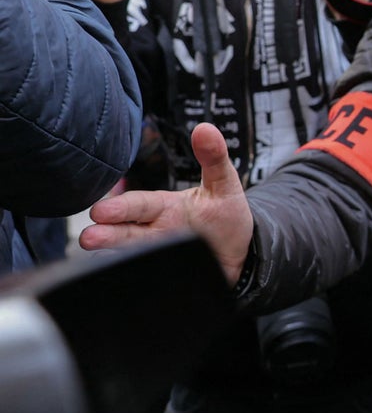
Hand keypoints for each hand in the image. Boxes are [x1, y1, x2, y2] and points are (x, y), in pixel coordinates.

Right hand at [82, 123, 254, 284]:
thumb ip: (214, 158)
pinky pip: (149, 279)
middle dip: (107, 235)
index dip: (121, 208)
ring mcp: (160, 256)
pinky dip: (138, 281)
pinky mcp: (167, 277)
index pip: (139, 205)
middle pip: (127, 233)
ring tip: (96, 255)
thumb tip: (205, 129)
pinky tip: (128, 283)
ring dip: (115, 257)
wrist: (243, 252)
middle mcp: (156, 232)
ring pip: (133, 256)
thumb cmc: (227, 216)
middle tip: (87, 238)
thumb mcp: (225, 185)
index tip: (100, 211)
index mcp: (165, 208)